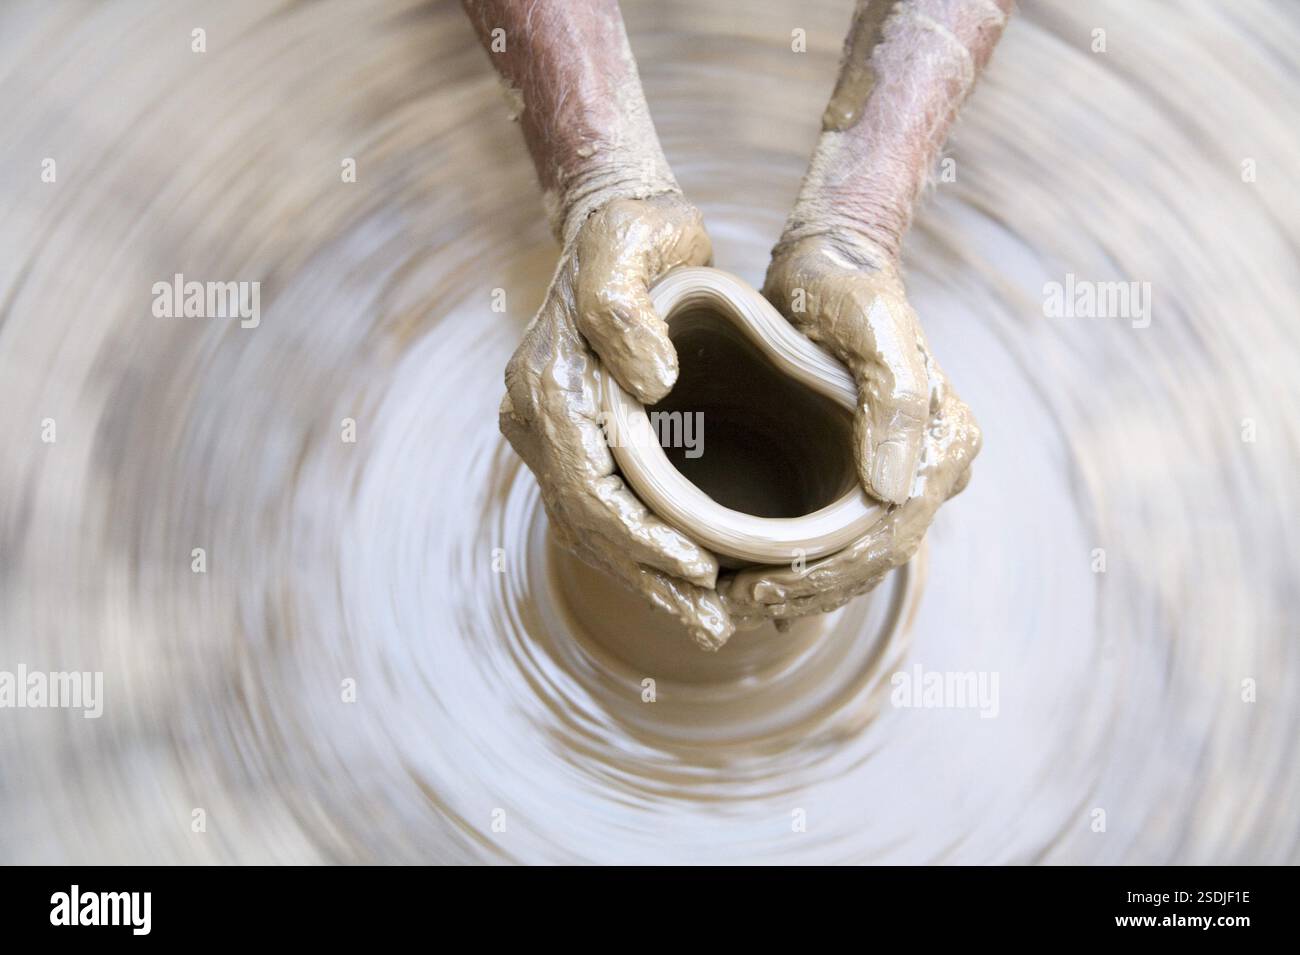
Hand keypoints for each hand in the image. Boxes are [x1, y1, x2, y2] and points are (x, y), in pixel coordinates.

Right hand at [500, 194, 734, 647]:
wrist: (618, 219)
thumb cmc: (634, 233)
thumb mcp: (630, 243)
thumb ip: (623, 310)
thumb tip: (646, 385)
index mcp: (547, 381)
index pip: (585, 482)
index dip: (636, 534)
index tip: (697, 567)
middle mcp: (539, 415)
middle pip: (587, 520)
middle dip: (649, 576)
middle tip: (714, 623)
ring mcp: (555, 431)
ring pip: (593, 527)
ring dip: (647, 578)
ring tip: (709, 621)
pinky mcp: (582, 437)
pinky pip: (604, 509)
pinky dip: (643, 550)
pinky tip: (684, 579)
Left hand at [718, 233, 980, 625]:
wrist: (829, 261)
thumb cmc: (848, 289)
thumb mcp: (873, 330)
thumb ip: (892, 403)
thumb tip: (892, 491)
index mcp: (944, 443)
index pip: (889, 537)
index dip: (827, 575)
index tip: (762, 589)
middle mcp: (929, 466)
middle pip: (875, 559)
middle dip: (810, 592)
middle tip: (739, 606)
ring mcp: (900, 469)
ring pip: (858, 556)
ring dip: (805, 589)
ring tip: (741, 603)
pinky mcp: (866, 467)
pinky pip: (841, 535)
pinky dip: (804, 566)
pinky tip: (760, 582)